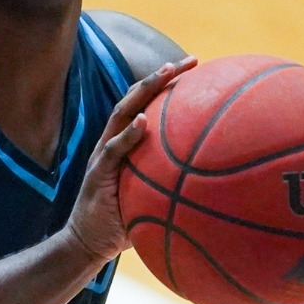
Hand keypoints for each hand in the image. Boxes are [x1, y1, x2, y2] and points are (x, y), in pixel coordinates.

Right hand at [63, 57, 196, 263]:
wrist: (88, 243)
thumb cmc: (124, 222)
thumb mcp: (151, 198)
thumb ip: (171, 184)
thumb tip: (214, 187)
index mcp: (126, 144)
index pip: (146, 105)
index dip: (168, 85)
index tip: (197, 69)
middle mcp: (113, 141)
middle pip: (135, 98)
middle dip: (161, 76)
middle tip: (189, 61)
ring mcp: (103, 154)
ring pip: (122, 114)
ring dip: (143, 92)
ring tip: (164, 74)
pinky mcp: (97, 173)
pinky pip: (113, 150)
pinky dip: (128, 135)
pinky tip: (143, 121)